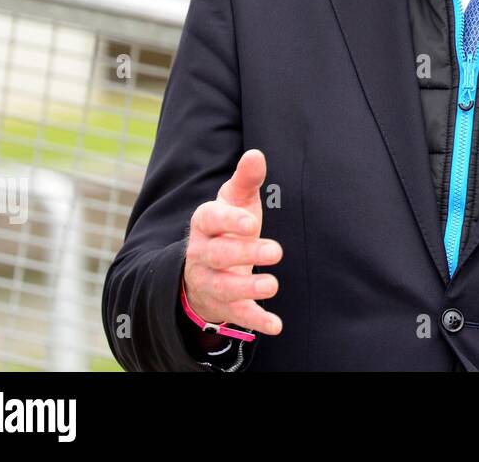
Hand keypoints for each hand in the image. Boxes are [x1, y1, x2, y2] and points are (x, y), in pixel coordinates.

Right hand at [182, 149, 282, 334]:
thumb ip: (247, 179)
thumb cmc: (229, 226)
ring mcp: (209, 281)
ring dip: (248, 288)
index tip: (252, 223)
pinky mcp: (222, 305)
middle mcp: (201, 254)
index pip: (210, 219)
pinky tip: (276, 324)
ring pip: (223, 286)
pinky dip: (255, 321)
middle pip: (217, 254)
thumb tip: (256, 154)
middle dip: (245, 253)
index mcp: (205, 223)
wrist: (207, 267)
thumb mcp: (236, 200)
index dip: (229, 222)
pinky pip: (236, 314)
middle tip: (276, 251)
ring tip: (273, 285)